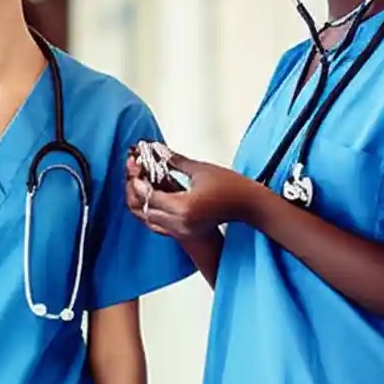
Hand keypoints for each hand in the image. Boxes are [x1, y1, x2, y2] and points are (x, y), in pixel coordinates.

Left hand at [125, 148, 265, 240]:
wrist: (249, 206)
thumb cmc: (231, 187)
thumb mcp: (200, 170)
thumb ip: (174, 161)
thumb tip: (156, 151)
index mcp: (184, 207)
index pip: (149, 196)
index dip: (138, 180)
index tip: (134, 165)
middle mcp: (181, 223)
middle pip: (145, 209)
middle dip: (137, 190)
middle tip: (135, 171)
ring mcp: (182, 231)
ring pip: (149, 219)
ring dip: (143, 201)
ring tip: (141, 182)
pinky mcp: (185, 232)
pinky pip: (158, 225)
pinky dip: (151, 211)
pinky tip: (153, 195)